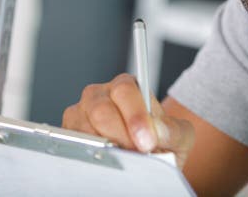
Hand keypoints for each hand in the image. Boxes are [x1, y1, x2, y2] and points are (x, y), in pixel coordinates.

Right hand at [62, 73, 194, 167]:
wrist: (150, 158)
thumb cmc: (161, 141)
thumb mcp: (179, 135)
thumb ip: (172, 130)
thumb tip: (157, 130)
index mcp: (126, 86)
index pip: (124, 91)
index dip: (135, 116)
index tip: (146, 141)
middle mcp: (100, 95)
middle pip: (100, 110)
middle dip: (121, 137)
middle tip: (137, 154)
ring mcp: (80, 114)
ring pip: (84, 129)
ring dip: (106, 149)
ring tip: (124, 160)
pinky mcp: (68, 134)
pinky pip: (72, 143)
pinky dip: (89, 155)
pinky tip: (106, 162)